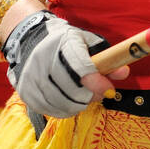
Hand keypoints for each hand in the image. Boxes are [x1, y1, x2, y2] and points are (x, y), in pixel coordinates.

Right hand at [3, 13, 127, 118]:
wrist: (28, 39)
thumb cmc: (63, 41)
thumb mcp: (86, 42)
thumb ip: (106, 57)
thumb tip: (123, 73)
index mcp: (62, 43)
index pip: (81, 68)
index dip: (97, 82)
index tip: (109, 90)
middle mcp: (43, 60)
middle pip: (74, 90)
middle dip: (91, 95)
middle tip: (99, 92)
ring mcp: (32, 77)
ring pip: (64, 103)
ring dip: (79, 103)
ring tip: (83, 94)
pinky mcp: (25, 91)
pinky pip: (51, 110)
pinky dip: (64, 108)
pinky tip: (68, 99)